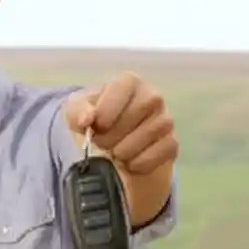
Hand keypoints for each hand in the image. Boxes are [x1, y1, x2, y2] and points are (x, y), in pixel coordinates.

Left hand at [64, 72, 177, 224]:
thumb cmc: (94, 121)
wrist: (110, 148)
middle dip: (114, 133)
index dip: (107, 109)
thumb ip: (78, 111)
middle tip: (101, 144)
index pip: (124, 88)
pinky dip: (143, 162)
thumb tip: (87, 119)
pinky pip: (163, 150)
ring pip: (151, 131)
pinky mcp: (171, 143)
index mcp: (129, 84)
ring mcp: (165, 120)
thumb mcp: (77, 112)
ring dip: (126, 149)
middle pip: (139, 110)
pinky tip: (129, 164)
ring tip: (113, 154)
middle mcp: (152, 97)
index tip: (96, 126)